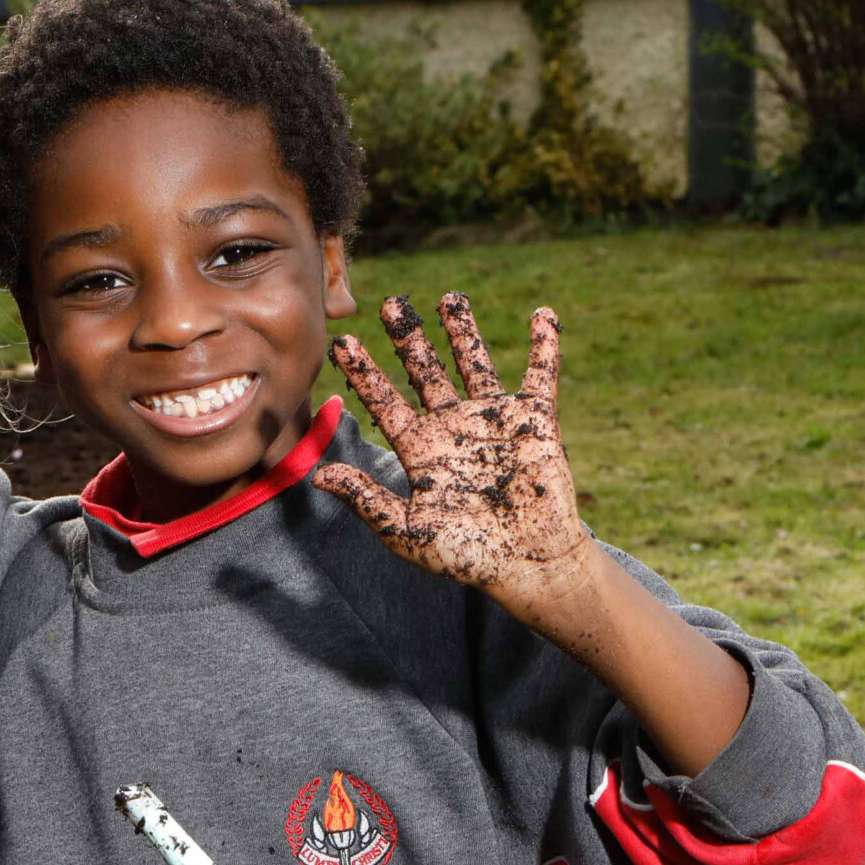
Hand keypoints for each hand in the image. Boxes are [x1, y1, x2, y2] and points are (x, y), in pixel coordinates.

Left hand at [318, 294, 589, 615]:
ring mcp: (494, 421)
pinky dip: (546, 346)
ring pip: (475, 364)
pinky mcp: (536, 422)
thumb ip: (367, 499)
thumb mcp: (406, 531)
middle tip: (392, 303)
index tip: (342, 344)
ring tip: (448, 298)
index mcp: (421, 450)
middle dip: (409, 338)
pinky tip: (543, 314)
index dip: (364, 374)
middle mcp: (453, 428)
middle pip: (426, 372)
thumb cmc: (466, 556)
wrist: (527, 566)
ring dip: (463, 331)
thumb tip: (319, 476)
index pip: (385, 402)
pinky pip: (541, 376)